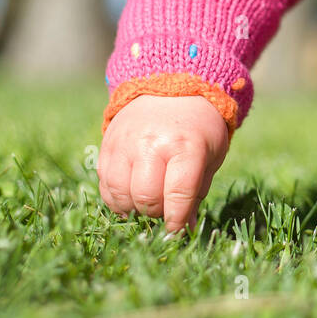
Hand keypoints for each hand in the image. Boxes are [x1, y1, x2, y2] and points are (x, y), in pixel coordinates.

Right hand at [98, 94, 229, 233]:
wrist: (173, 86)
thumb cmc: (199, 128)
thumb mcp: (211, 155)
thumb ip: (197, 191)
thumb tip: (184, 227)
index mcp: (186, 146)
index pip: (178, 194)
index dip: (176, 220)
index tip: (177, 231)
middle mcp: (153, 143)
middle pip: (146, 197)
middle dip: (155, 213)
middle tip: (163, 210)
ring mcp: (127, 142)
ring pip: (120, 194)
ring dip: (133, 208)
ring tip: (146, 202)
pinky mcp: (108, 144)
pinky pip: (105, 183)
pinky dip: (116, 198)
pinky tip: (129, 195)